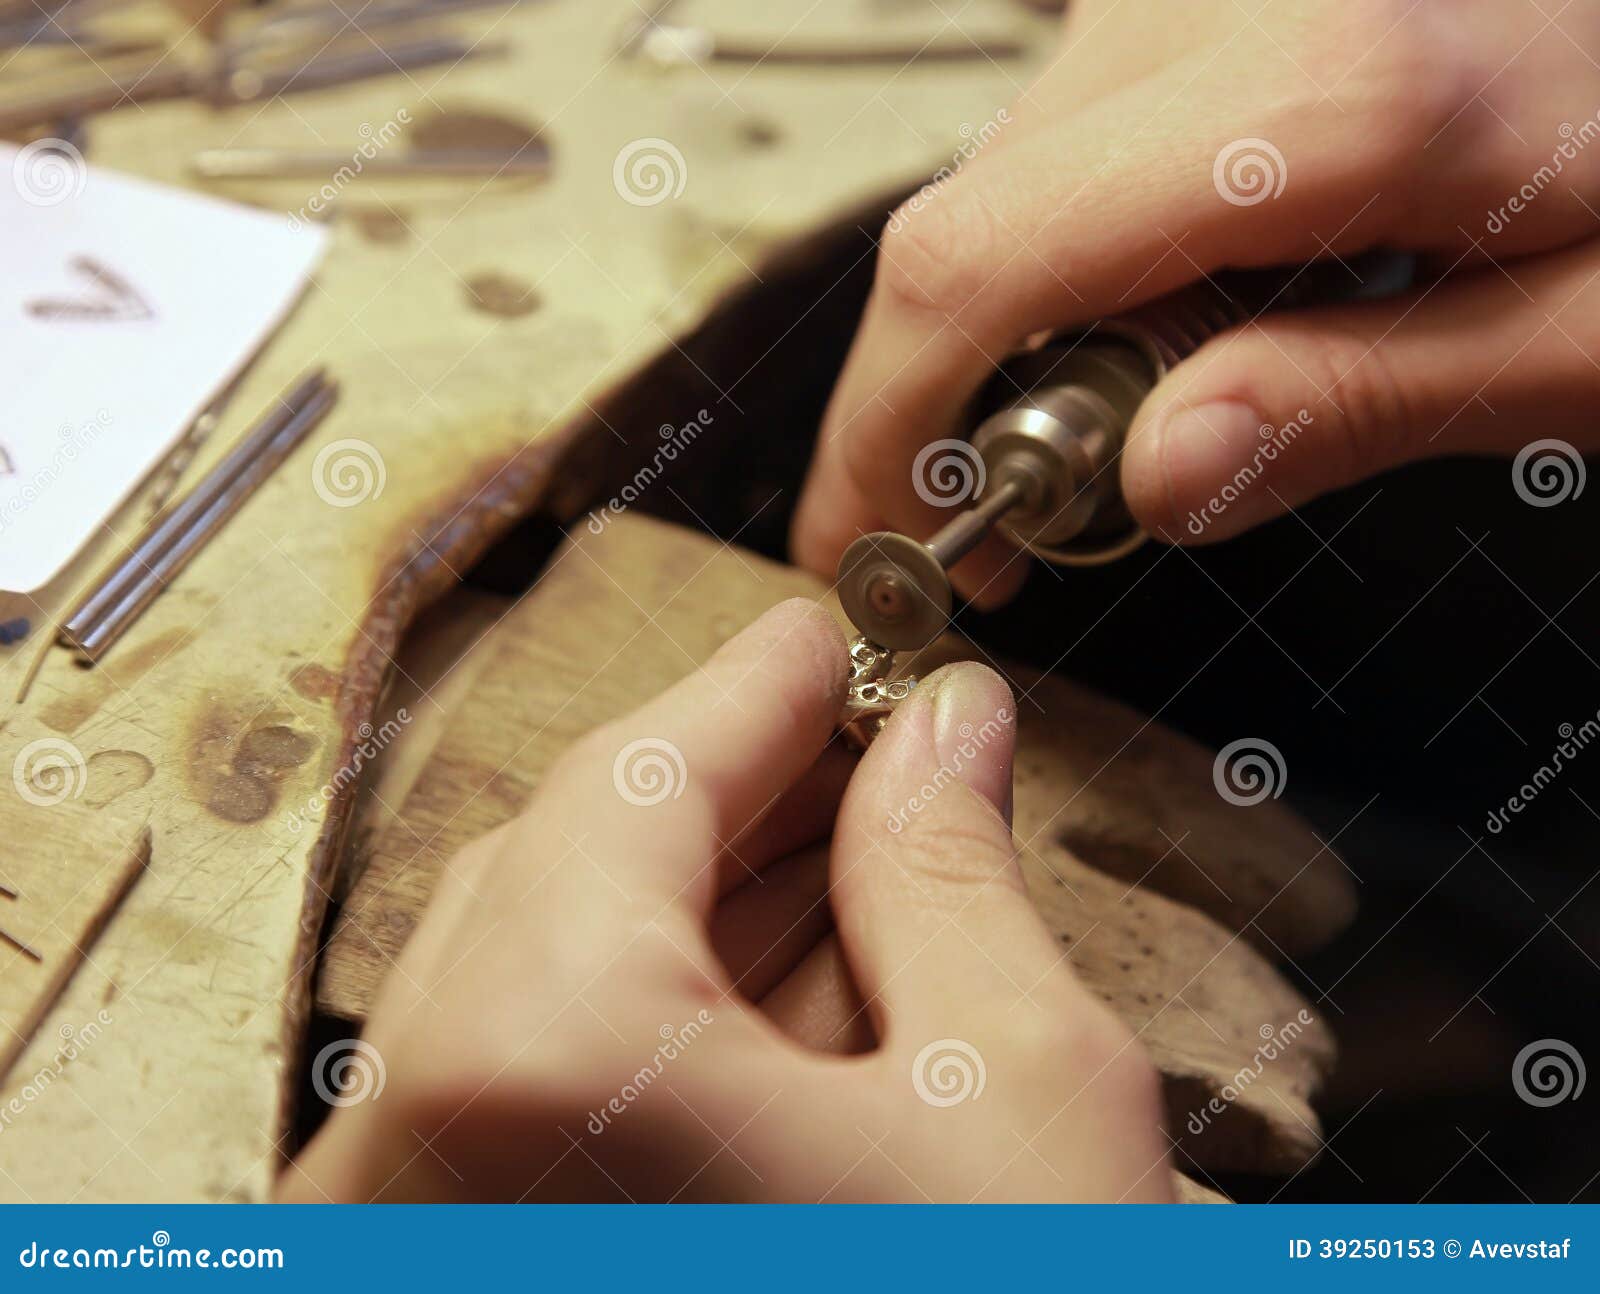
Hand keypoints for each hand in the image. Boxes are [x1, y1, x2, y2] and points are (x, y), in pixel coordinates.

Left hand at [280, 600, 1170, 1202]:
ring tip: (860, 846)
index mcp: (542, 1058)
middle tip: (872, 738)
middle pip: (582, 865)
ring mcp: (424, 1222)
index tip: (836, 631)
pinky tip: (798, 980)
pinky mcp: (468, 1258)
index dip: (763, 682)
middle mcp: (422, 1142)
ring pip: (562, 977)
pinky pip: (550, 1089)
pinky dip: (672, 1015)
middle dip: (742, 789)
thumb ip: (956, 871)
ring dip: (716, 898)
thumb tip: (945, 731)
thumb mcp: (1016, 1096)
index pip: (642, 772)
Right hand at [792, 0, 1599, 598]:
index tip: (867, 541)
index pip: (979, 268)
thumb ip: (1363, 403)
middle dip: (938, 410)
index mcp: (1323, 102)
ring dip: (1008, 340)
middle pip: (962, 230)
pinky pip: (1064, 145)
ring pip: (1001, 187)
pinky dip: (1065, 264)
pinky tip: (1154, 327)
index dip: (880, 429)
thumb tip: (1156, 473)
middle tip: (1003, 536)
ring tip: (1111, 431)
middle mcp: (1224, 5)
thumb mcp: (1587, 336)